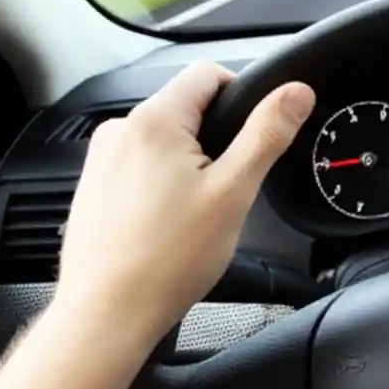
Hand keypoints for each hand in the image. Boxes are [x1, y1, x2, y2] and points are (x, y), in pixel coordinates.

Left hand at [53, 62, 314, 341]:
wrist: (107, 315)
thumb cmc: (165, 260)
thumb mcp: (233, 192)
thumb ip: (267, 134)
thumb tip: (295, 92)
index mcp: (153, 121)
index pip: (207, 73)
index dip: (241, 95)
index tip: (253, 134)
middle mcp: (119, 132)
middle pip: (186, 109)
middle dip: (214, 141)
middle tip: (225, 189)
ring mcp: (101, 160)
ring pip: (164, 142)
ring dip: (187, 166)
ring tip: (193, 215)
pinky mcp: (93, 187)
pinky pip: (139, 168)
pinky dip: (160, 187)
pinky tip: (166, 227)